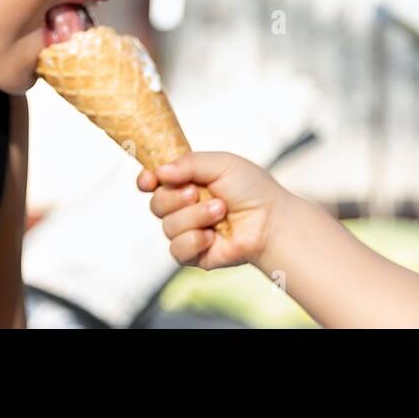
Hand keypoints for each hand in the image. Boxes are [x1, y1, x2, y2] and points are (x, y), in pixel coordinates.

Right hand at [137, 151, 288, 270]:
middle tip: (198, 193)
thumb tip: (160, 172)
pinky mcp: (193, 254)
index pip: (154, 181)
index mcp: (187, 182)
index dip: (147, 180)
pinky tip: (213, 236)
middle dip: (175, 198)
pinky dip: (194, 240)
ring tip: (221, 211)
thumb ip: (189, 163)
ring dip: (195, 216)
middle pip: (156, 203)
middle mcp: (184, 207)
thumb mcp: (222, 164)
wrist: (271, 220)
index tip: (150, 179)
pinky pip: (177, 250)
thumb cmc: (251, 189)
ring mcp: (188, 231)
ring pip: (167, 226)